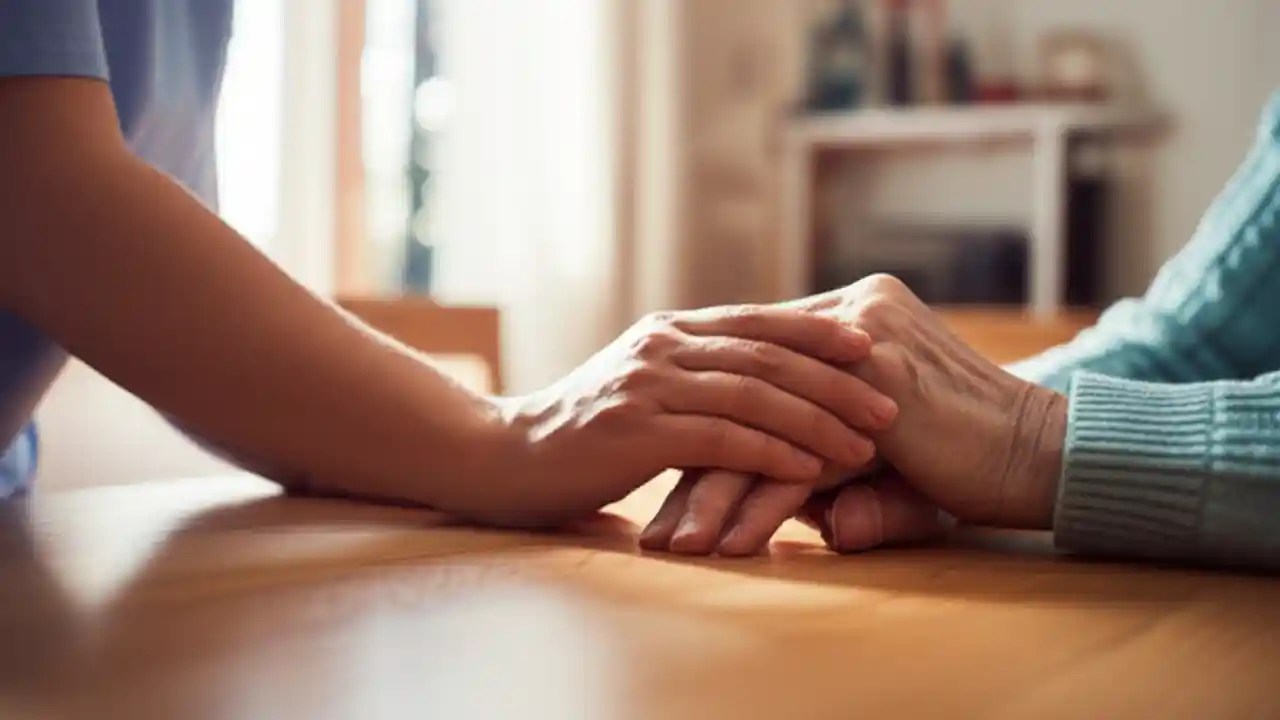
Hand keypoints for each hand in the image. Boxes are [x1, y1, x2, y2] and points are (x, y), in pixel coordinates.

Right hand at [468, 304, 897, 526]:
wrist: (503, 459)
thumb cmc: (580, 434)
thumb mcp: (640, 386)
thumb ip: (691, 376)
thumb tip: (757, 382)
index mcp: (668, 331)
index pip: (758, 321)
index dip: (819, 330)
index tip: (872, 342)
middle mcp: (661, 347)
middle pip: (767, 356)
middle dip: (836, 378)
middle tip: (892, 399)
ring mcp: (646, 386)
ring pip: (753, 395)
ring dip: (818, 419)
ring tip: (868, 442)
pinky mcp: (635, 432)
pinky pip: (722, 439)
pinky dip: (773, 452)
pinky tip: (812, 469)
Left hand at [640, 275, 1067, 554]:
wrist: (1047, 453)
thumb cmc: (965, 462)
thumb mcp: (882, 463)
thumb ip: (843, 480)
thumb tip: (830, 526)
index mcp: (842, 317)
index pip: (749, 376)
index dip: (702, 433)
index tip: (660, 486)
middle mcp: (846, 315)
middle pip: (743, 399)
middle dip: (692, 470)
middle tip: (655, 528)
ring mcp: (863, 342)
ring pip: (761, 427)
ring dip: (714, 494)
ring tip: (677, 547)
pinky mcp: (883, 385)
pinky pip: (802, 453)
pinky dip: (762, 504)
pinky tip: (729, 545)